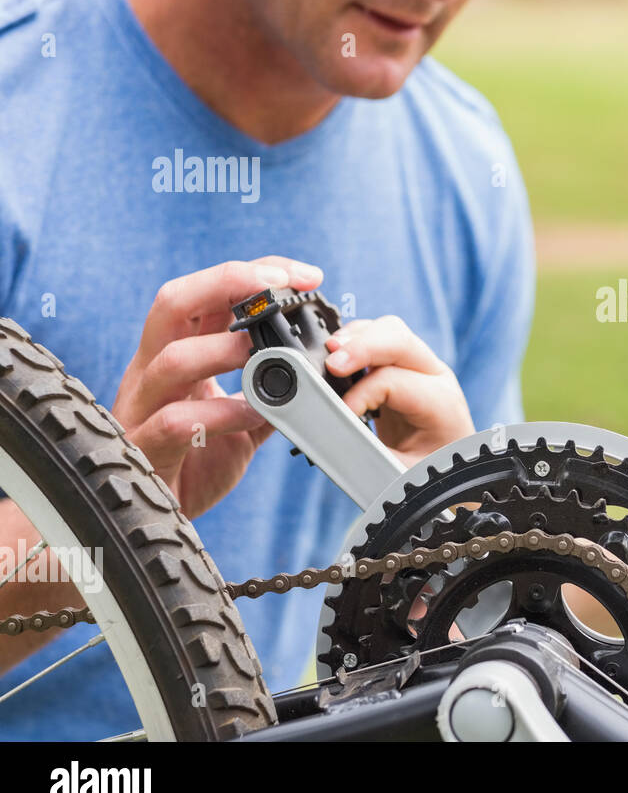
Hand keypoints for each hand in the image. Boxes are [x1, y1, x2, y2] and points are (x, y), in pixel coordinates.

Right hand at [112, 257, 324, 518]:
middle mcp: (152, 370)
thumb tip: (317, 370)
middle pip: (172, 302)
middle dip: (229, 281)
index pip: (205, 293)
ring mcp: (143, 407)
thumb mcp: (241, 419)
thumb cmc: (194, 461)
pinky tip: (257, 413)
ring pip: (171, 359)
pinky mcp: (145, 447)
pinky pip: (176, 421)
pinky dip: (222, 413)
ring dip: (225, 348)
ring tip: (270, 351)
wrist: (151, 519)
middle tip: (282, 285)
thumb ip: (272, 391)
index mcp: (175, 353)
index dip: (252, 273)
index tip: (304, 275)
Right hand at [323, 315, 475, 468]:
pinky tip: (338, 358)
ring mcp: (422, 366)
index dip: (361, 393)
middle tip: (330, 364)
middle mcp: (436, 377)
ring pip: (389, 331)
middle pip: (399, 339)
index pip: (395, 381)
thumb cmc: (432, 473)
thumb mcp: (402, 474)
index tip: (341, 412)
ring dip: (356, 338)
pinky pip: (381, 338)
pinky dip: (356, 341)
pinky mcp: (405, 366)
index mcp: (442, 405)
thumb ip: (368, 457)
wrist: (452, 469)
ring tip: (329, 357)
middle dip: (360, 347)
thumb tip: (330, 436)